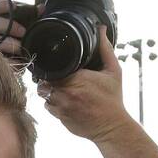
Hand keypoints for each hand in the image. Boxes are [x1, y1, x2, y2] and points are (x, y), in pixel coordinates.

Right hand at [0, 0, 30, 61]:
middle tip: (23, 32)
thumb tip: (41, 8)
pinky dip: (11, 60)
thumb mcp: (21, 27)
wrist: (12, 64)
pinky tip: (19, 60)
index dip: (2, 6)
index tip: (15, 7)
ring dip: (10, 43)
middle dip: (9, 26)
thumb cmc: (15, 41)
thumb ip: (29, 16)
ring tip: (21, 47)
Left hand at [0, 2, 131, 144]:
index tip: (56, 63)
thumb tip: (101, 29)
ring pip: (44, 95)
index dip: (51, 65)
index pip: (53, 68)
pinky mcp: (61, 119)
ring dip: (49, 90)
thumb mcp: (113, 71)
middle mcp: (66, 94)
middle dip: (48, 77)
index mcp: (77, 79)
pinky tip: (63, 99)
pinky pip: (49, 107)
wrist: (112, 128)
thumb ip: (105, 49)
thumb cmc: (113, 99)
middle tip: (56, 74)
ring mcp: (61, 108)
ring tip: (59, 87)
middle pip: (44, 81)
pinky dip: (52, 102)